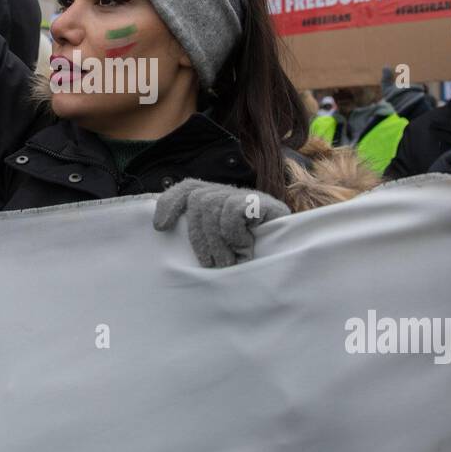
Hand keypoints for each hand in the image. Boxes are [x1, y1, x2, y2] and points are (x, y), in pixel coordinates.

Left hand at [153, 179, 289, 267]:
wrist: (290, 263)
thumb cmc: (251, 262)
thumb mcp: (220, 250)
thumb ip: (201, 236)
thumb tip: (164, 229)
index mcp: (218, 202)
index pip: (189, 188)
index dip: (171, 202)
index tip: (160, 227)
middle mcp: (231, 194)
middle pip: (198, 201)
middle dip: (199, 238)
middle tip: (213, 263)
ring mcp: (247, 196)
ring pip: (211, 205)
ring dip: (217, 240)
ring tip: (230, 261)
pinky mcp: (262, 202)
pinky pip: (231, 210)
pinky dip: (232, 233)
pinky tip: (245, 246)